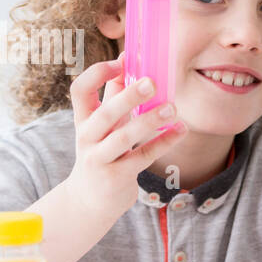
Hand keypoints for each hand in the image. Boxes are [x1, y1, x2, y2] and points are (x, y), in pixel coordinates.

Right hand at [66, 54, 187, 220]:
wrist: (90, 201)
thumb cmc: (101, 152)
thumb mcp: (101, 126)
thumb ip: (112, 96)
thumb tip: (127, 60)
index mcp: (82, 120)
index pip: (79, 90)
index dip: (96, 74)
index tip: (120, 61)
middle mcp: (86, 138)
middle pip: (105, 114)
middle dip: (127, 97)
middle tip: (152, 82)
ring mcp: (100, 159)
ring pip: (124, 137)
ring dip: (150, 121)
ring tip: (173, 107)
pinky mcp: (117, 176)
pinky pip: (142, 157)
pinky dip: (163, 143)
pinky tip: (181, 129)